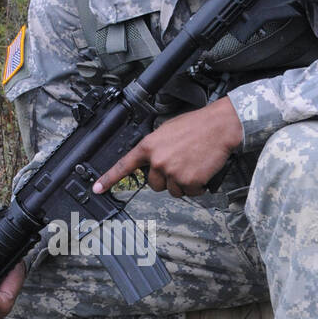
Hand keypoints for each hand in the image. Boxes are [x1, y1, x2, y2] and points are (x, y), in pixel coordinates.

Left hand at [91, 96, 242, 198]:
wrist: (219, 126)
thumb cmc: (196, 126)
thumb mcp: (166, 131)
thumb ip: (155, 148)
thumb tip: (152, 162)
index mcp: (149, 146)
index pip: (124, 165)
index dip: (109, 179)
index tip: (97, 188)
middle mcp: (157, 161)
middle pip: (154, 184)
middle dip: (165, 178)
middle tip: (180, 163)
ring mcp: (173, 172)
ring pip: (172, 190)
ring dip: (182, 183)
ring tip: (193, 164)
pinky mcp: (189, 181)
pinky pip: (190, 193)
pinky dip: (197, 186)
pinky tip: (201, 170)